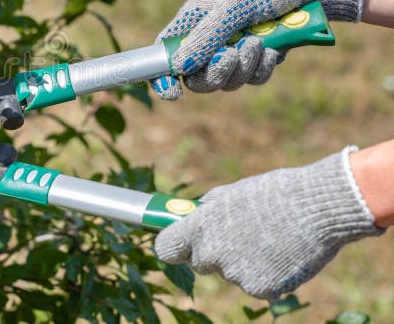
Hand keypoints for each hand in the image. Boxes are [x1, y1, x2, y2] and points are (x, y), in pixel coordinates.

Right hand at [152, 0, 362, 99]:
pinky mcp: (258, 57)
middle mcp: (209, 38)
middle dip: (214, 73)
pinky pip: (252, 78)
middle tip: (230, 57)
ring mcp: (233, 49)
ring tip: (259, 42)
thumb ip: (205, 37)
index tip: (173, 93)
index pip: (165, 52)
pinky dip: (262, 67)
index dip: (162, 76)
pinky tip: (273, 49)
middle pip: (195, 76)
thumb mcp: (232, 8)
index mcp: (193, 21)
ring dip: (243, 67)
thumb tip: (179, 66)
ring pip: (226, 80)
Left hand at [154, 147, 383, 299]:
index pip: (166, 249)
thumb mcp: (232, 192)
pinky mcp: (261, 290)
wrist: (316, 208)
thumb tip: (193, 213)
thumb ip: (207, 208)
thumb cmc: (274, 194)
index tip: (180, 243)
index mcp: (200, 227)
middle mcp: (212, 254)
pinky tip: (282, 254)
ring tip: (270, 238)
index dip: (174, 246)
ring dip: (244, 262)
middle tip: (238, 235)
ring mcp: (236, 275)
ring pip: (232, 273)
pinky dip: (267, 274)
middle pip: (200, 263)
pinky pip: (256, 284)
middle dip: (214, 252)